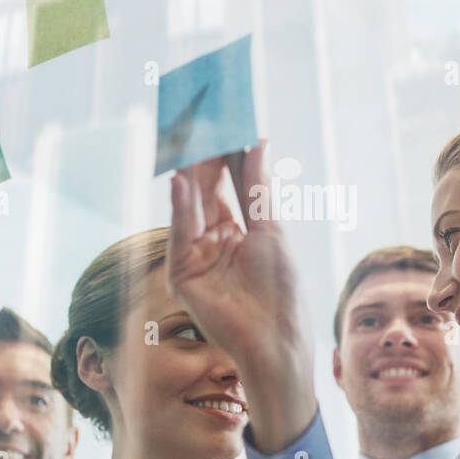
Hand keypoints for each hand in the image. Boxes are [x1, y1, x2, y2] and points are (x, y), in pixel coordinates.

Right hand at [167, 141, 303, 368]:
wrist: (275, 337)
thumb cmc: (280, 288)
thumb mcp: (270, 229)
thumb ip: (257, 187)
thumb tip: (257, 143)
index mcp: (237, 229)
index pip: (227, 183)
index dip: (226, 155)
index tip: (224, 121)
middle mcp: (213, 240)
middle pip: (205, 191)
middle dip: (203, 158)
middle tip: (200, 121)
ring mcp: (195, 256)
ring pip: (190, 208)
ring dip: (188, 174)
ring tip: (188, 140)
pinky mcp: (182, 274)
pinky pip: (180, 235)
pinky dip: (179, 208)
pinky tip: (180, 180)